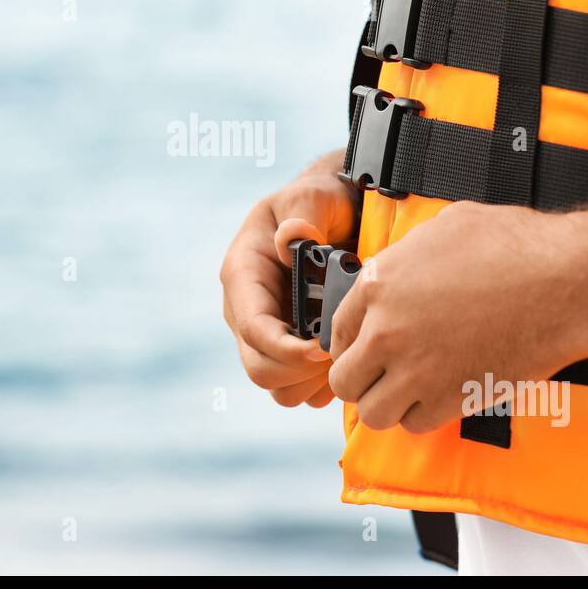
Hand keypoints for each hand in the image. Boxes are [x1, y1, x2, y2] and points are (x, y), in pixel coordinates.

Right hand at [220, 150, 357, 407]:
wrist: (336, 215)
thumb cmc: (321, 203)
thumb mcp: (312, 197)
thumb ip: (303, 215)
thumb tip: (292, 239)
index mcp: (243, 275)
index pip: (254, 329)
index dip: (286, 349)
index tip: (322, 348)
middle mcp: (247, 311)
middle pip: (260, 368)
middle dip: (300, 371)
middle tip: (340, 353)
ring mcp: (266, 334)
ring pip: (278, 388)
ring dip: (312, 383)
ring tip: (343, 354)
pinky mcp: (285, 351)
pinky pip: (298, 391)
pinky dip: (322, 386)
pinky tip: (344, 355)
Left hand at [327, 201, 587, 432]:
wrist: (565, 282)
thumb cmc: (516, 247)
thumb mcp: (444, 228)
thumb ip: (405, 256)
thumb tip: (395, 270)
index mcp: (380, 284)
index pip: (335, 330)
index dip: (350, 342)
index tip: (362, 348)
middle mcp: (388, 331)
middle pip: (344, 379)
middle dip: (361, 379)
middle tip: (381, 374)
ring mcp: (416, 370)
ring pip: (373, 412)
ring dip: (387, 404)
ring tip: (406, 391)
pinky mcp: (450, 398)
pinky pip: (414, 424)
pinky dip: (423, 415)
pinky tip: (438, 396)